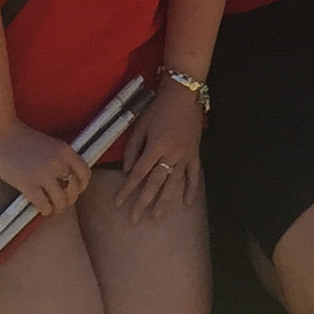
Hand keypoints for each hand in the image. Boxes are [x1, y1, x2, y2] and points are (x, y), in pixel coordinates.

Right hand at [0, 120, 94, 220]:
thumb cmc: (20, 139)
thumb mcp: (49, 145)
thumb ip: (59, 158)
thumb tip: (65, 178)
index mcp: (65, 151)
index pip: (85, 174)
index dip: (81, 186)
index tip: (75, 191)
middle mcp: (59, 163)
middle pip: (74, 190)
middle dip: (69, 200)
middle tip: (61, 203)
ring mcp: (44, 174)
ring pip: (61, 201)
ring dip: (57, 208)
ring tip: (52, 209)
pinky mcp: (28, 184)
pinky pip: (44, 205)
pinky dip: (44, 210)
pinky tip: (40, 209)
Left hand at [115, 81, 202, 221]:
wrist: (184, 94)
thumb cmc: (159, 108)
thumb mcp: (141, 125)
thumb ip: (133, 149)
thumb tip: (127, 171)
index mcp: (156, 147)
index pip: (139, 174)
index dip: (127, 189)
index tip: (118, 203)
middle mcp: (171, 155)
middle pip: (155, 184)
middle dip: (144, 202)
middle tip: (135, 219)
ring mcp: (185, 156)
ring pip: (174, 184)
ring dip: (165, 202)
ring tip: (157, 217)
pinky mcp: (195, 154)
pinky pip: (193, 175)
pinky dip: (191, 190)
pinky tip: (186, 204)